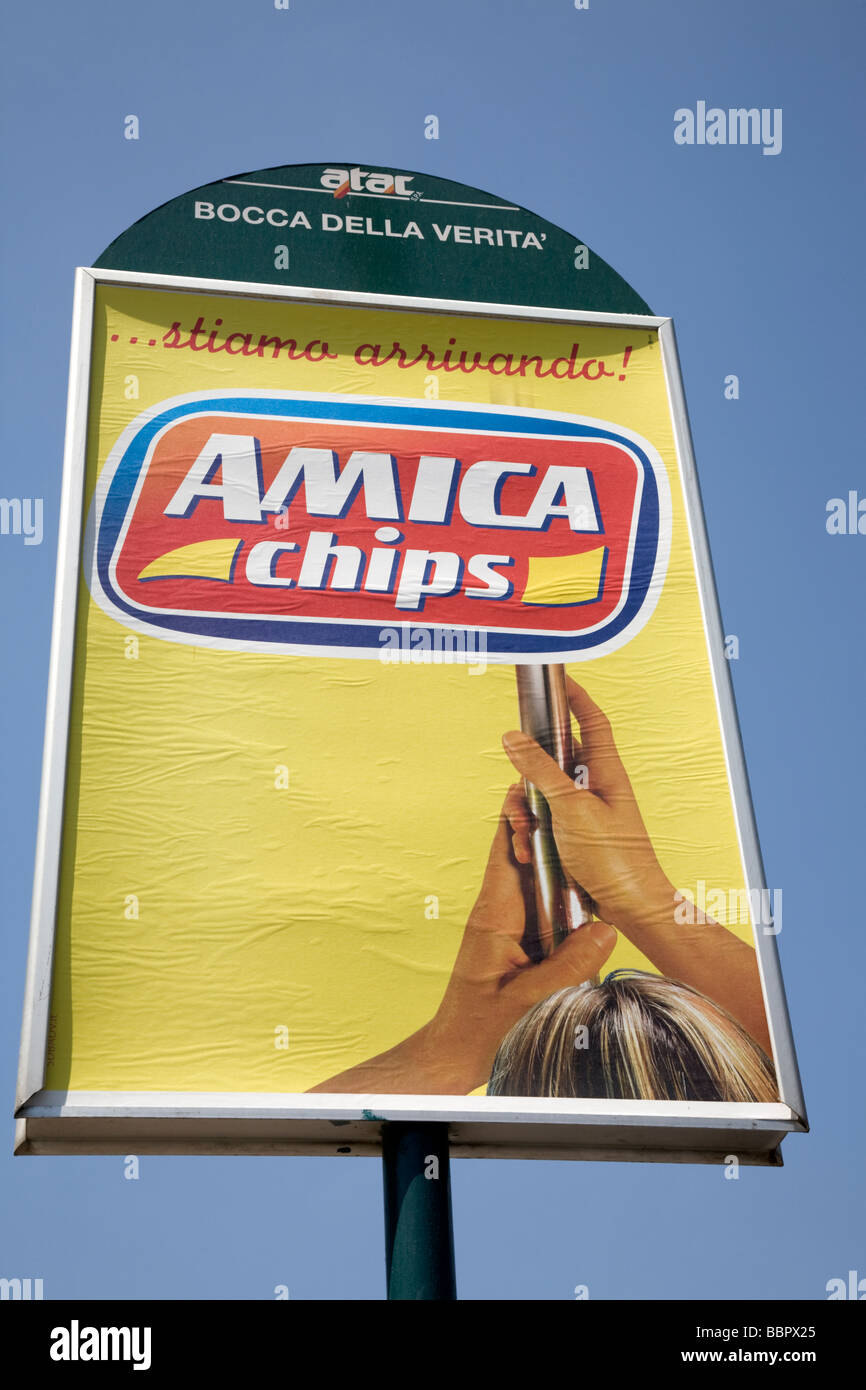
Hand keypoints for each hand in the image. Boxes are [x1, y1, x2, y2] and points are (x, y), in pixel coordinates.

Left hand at [424, 794, 616, 1091]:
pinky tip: (586, 886)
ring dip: (556, 860)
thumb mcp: (528, 999)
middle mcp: (500, 913)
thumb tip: (606, 931)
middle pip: (522, 857)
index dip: (518, 817)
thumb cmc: (481, 1027)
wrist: (456, 1053)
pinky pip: (544, 908)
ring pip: (536, 881)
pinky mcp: (520, 942)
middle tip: (568, 795)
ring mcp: (510, 926)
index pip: (504, 852)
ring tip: (583, 827)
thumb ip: (567, 966)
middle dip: (543, 828)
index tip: (533, 784)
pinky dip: (562, 893)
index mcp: (494, 916)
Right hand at [502, 676, 673, 932]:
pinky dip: (531, 833)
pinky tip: (529, 852)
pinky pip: (544, 823)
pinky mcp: (575, 836)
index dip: (575, 697)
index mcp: (606, 770)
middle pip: (554, 760)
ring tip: (526, 835)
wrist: (632, 907)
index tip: (556, 680)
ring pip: (542, 795)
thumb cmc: (614, 858)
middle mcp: (597, 786)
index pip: (591, 720)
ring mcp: (586, 812)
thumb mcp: (570, 807)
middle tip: (519, 796)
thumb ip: (540, 770)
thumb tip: (512, 736)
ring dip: (526, 812)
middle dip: (528, 775)